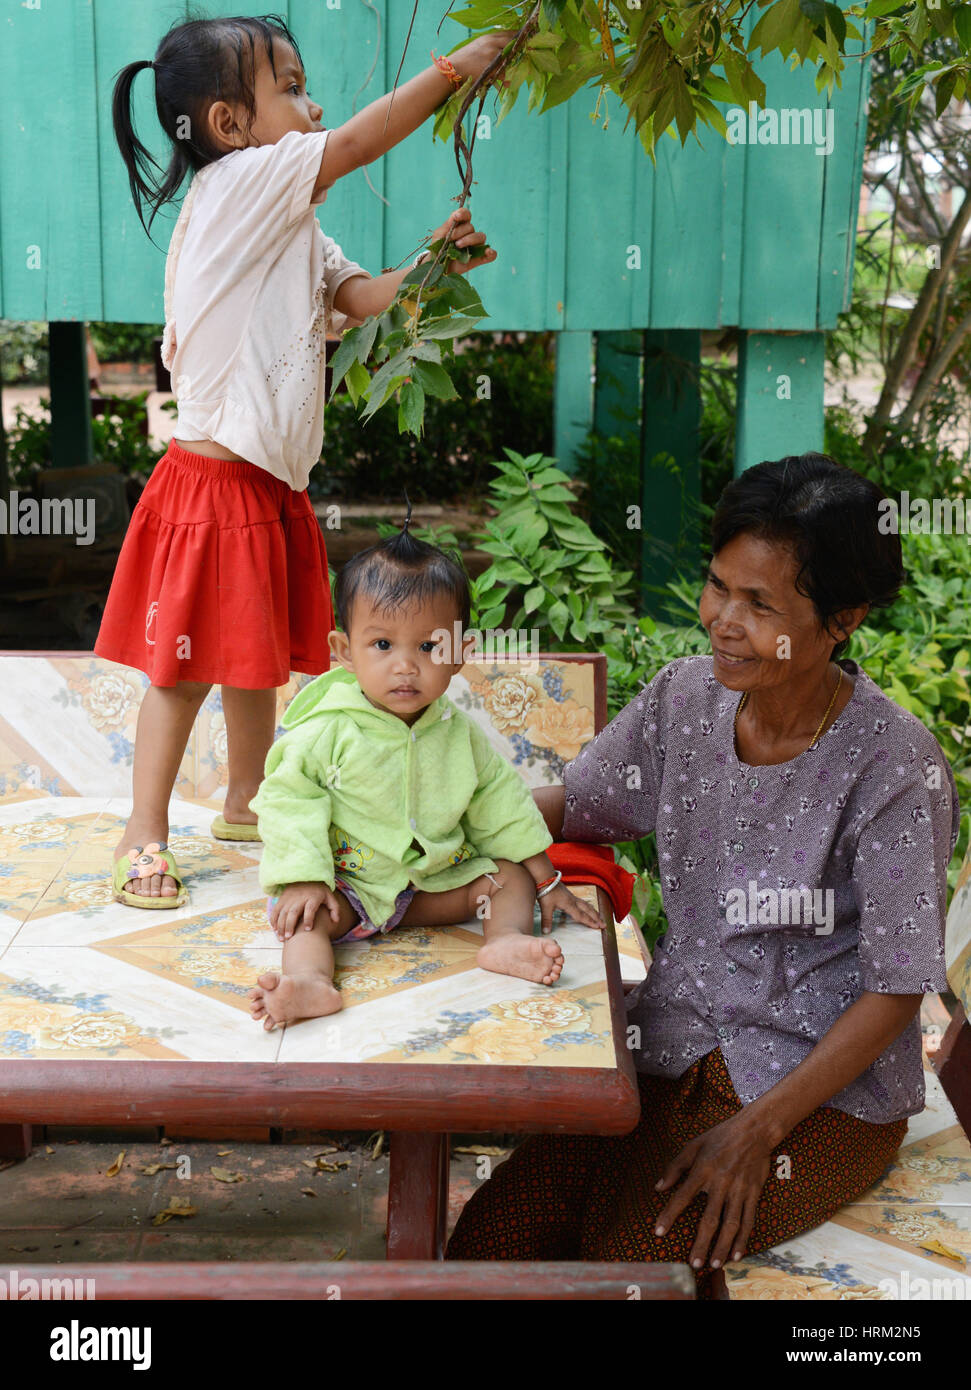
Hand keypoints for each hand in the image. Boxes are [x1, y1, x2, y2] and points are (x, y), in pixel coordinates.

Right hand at [269, 881, 340, 940]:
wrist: (307, 876)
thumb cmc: (320, 890)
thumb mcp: (329, 897)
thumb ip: (334, 909)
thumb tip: (336, 921)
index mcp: (313, 898)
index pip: (310, 908)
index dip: (309, 919)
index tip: (309, 929)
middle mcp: (300, 898)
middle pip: (293, 912)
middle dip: (289, 925)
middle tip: (289, 937)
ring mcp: (289, 898)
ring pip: (283, 912)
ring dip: (280, 926)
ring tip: (281, 938)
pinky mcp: (282, 898)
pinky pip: (276, 910)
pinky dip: (274, 920)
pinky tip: (275, 930)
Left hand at [426, 207, 495, 272]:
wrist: (438, 267)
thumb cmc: (438, 249)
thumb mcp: (439, 235)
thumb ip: (447, 225)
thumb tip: (456, 218)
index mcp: (460, 226)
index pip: (466, 215)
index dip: (463, 214)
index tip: (456, 217)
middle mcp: (469, 234)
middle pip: (471, 227)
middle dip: (461, 232)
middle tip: (452, 241)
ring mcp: (475, 246)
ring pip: (481, 237)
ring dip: (470, 240)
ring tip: (458, 246)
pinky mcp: (478, 259)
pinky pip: (491, 255)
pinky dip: (491, 253)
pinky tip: (488, 253)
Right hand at [449, 30, 518, 82]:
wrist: (453, 69)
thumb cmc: (465, 60)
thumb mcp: (478, 47)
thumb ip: (491, 46)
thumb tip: (505, 51)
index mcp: (489, 37)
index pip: (509, 34)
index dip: (518, 38)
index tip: (524, 43)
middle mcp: (491, 44)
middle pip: (512, 44)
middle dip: (519, 51)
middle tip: (524, 57)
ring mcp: (491, 55)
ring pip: (509, 60)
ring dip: (513, 67)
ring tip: (516, 73)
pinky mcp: (489, 68)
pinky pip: (502, 75)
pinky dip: (505, 81)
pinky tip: (507, 84)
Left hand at [536, 880, 605, 935]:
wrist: (545, 877)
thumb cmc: (546, 891)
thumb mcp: (545, 907)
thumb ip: (547, 920)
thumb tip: (546, 932)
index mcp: (569, 904)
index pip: (582, 915)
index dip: (590, 922)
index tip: (598, 927)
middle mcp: (573, 901)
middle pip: (588, 910)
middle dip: (596, 918)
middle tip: (604, 924)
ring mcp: (572, 897)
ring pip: (586, 905)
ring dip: (594, 912)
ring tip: (599, 917)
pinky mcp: (569, 894)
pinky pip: (582, 902)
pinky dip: (588, 907)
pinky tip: (587, 908)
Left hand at [653, 1112, 772, 1270]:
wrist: (754, 1130)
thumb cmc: (720, 1137)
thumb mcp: (693, 1145)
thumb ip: (675, 1167)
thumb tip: (658, 1188)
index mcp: (703, 1169)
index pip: (682, 1196)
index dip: (669, 1215)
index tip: (659, 1232)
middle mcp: (721, 1182)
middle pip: (709, 1218)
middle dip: (701, 1243)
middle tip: (693, 1264)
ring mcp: (739, 1189)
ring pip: (730, 1224)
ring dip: (722, 1247)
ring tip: (714, 1265)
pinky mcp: (753, 1193)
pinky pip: (748, 1220)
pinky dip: (743, 1239)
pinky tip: (737, 1254)